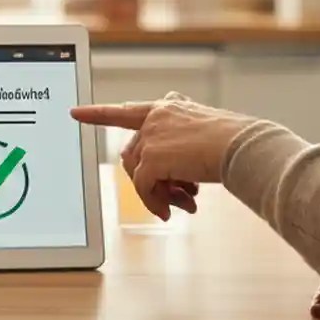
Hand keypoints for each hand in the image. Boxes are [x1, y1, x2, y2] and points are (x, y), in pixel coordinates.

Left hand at [71, 92, 257, 220]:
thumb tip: (168, 186)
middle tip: (180, 197)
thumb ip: (179, 151)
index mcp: (168, 107)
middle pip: (135, 155)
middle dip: (154, 179)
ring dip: (158, 193)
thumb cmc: (234, 143)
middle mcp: (156, 116)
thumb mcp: (203, 138)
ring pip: (138, 172)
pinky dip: (154, 202)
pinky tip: (171, 212)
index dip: (99, 113)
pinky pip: (143, 186)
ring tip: (183, 204)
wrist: (244, 146)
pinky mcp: (153, 156)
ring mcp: (152, 135)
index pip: (125, 110)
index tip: (75, 112)